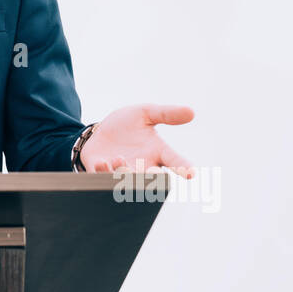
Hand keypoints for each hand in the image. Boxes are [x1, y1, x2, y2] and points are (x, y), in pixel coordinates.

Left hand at [78, 104, 195, 178]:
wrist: (100, 132)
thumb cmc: (128, 124)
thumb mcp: (146, 113)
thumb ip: (167, 114)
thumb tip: (191, 111)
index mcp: (158, 153)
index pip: (174, 160)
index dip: (183, 167)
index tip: (192, 173)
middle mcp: (143, 167)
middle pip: (153, 178)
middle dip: (153, 178)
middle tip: (154, 173)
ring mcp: (124, 172)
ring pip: (128, 180)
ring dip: (124, 172)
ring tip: (119, 158)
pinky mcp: (104, 174)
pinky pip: (105, 178)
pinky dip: (104, 172)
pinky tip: (102, 162)